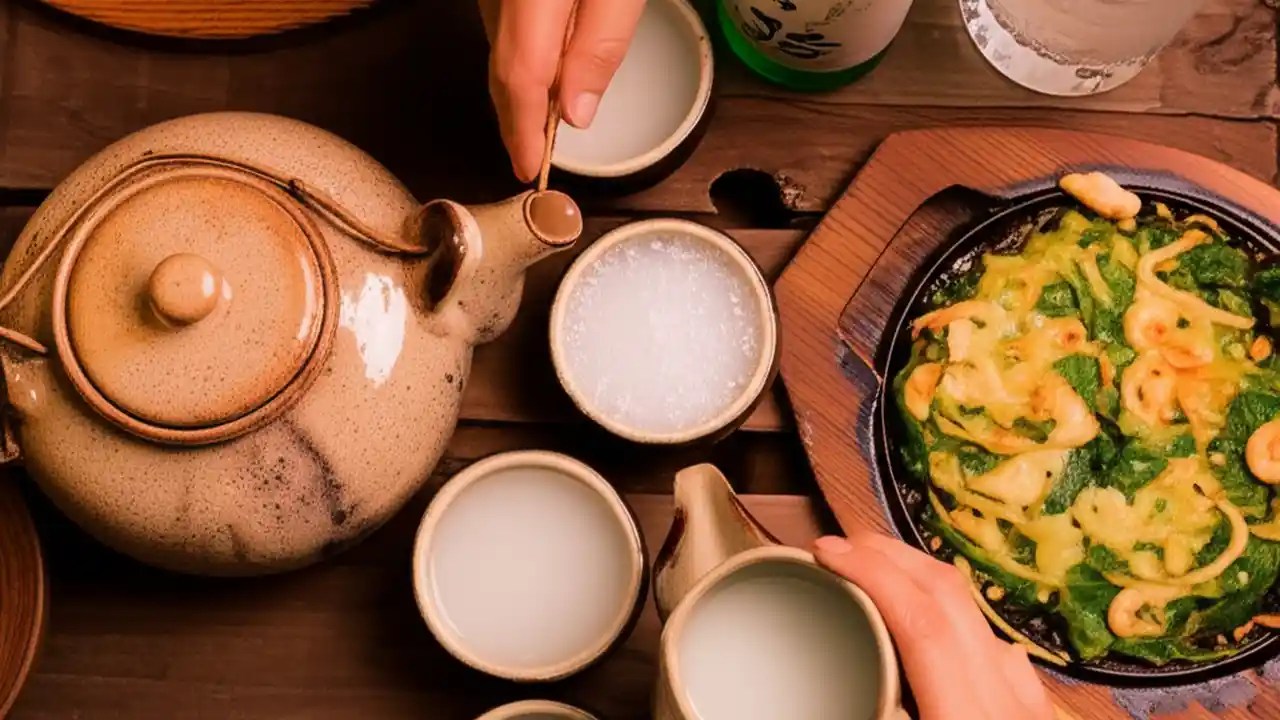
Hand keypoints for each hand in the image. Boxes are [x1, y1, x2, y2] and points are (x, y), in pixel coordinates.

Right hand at [479, 0, 645, 181]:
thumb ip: (599, 48)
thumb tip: (575, 113)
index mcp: (530, 1)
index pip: (521, 78)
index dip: (524, 129)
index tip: (530, 168)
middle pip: (502, 68)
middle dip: (516, 121)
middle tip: (529, 160)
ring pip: (500, 50)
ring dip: (519, 92)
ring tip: (537, 129)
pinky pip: (505, 29)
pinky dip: (520, 59)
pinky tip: (540, 75)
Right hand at [813, 533, 1055, 719]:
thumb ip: (862, 704)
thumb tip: (816, 687)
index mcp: (963, 718)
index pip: (921, 621)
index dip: (872, 573)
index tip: (827, 551)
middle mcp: (1006, 701)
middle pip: (951, 597)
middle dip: (891, 556)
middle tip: (841, 547)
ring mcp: (1028, 703)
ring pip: (976, 614)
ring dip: (921, 580)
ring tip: (875, 574)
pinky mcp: (1035, 710)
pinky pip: (997, 647)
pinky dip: (956, 620)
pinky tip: (934, 625)